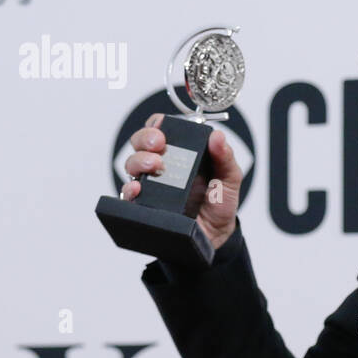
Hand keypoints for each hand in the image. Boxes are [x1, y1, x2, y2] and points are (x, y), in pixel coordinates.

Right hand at [119, 113, 242, 250]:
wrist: (217, 233)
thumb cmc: (220, 201)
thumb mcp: (229, 177)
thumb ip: (225, 156)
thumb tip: (218, 137)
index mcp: (181, 151)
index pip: (160, 129)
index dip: (157, 124)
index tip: (164, 129)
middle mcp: (162, 164)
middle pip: (140, 142)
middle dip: (145, 139)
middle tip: (159, 146)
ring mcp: (151, 183)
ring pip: (132, 164)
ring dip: (139, 161)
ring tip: (155, 166)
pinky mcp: (145, 204)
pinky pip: (128, 194)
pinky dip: (129, 189)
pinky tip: (137, 189)